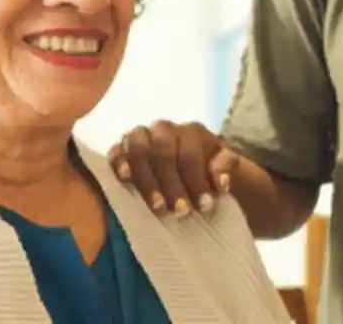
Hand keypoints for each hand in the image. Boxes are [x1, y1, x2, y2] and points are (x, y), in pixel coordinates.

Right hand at [107, 120, 239, 217]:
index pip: (190, 153)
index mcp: (191, 132)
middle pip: (163, 153)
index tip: (205, 207)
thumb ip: (227, 167)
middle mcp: (163, 129)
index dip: (197, 181)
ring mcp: (141, 137)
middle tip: (182, 212)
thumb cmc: (209, 171)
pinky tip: (125, 179)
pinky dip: (119, 162)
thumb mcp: (227, 167)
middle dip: (173, 185)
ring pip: (138, 150)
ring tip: (158, 207)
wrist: (192, 168)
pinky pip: (116, 150)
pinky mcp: (122, 148)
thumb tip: (219, 179)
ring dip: (148, 181)